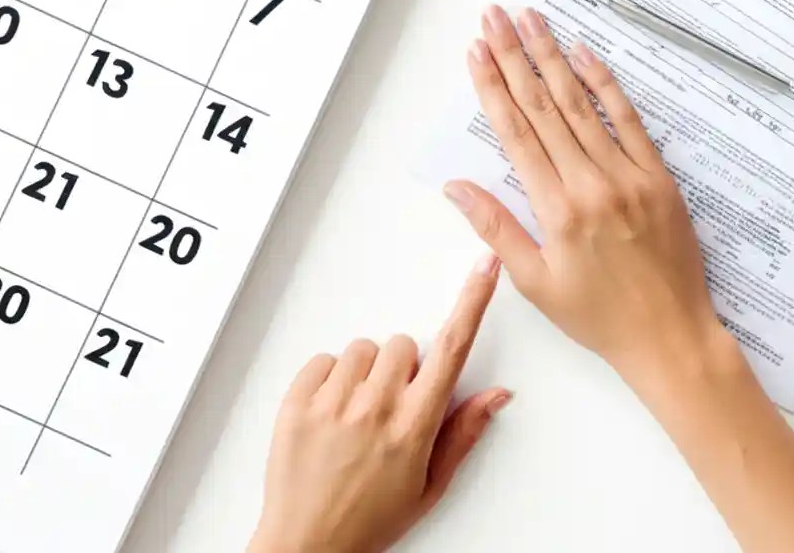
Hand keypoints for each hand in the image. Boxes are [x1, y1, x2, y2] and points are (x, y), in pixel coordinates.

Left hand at [250, 255, 510, 552]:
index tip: (484, 269)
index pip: (452, 349)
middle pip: (403, 344)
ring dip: (365, 372)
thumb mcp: (429, 485)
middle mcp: (376, 409)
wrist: (307, 545)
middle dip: (403, 367)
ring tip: (357, 413)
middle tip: (391, 406)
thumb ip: (463, 433)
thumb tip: (496, 395)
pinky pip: (323, 359)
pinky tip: (332, 413)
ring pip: (363, 348)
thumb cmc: (369, 521)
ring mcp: (333, 404)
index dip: (473, 303)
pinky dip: (329, 378)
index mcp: (415, 427)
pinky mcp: (297, 402)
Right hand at [445, 6, 737, 398]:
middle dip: (515, 56)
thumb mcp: (534, 282)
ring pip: (583, 104)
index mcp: (556, 210)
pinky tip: (584, 53)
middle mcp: (591, 183)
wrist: (669, 335)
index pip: (516, 133)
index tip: (476, 52)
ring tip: (531, 20)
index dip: (493, 87)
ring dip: (552, 57)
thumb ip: (495, 228)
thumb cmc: (597, 316)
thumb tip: (456, 187)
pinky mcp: (658, 177)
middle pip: (544, 107)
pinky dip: (606, 84)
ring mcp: (628, 175)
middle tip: (494, 16)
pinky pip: (630, 120)